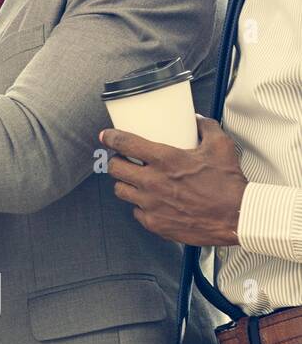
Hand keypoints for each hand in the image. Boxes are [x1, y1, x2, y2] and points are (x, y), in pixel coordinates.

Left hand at [100, 116, 247, 245]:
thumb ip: (206, 128)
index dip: (110, 137)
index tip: (106, 136)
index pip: (124, 143)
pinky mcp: (155, 223)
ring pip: (121, 190)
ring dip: (125, 184)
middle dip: (116, 162)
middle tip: (123, 161)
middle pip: (115, 168)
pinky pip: (135, 212)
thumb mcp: (220, 147)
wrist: (237, 217)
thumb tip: (197, 119)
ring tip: (135, 181)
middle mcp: (152, 182)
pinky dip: (140, 206)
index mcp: (164, 160)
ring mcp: (151, 204)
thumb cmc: (228, 185)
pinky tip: (150, 202)